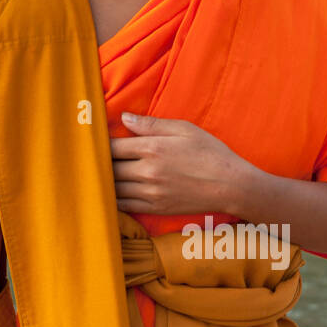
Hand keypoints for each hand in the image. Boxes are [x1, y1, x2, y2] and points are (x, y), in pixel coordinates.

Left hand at [110, 113, 249, 215]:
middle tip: (95, 159)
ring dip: (105, 182)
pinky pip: (124, 205)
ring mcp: (150, 193)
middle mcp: (147, 172)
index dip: (100, 144)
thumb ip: (151, 124)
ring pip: (113, 188)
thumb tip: (124, 117)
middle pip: (109, 168)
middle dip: (101, 163)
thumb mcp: (184, 129)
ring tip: (100, 175)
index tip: (96, 142)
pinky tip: (111, 192)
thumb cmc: (211, 153)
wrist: (231, 186)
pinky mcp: (155, 208)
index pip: (112, 146)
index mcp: (153, 148)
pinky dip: (113, 199)